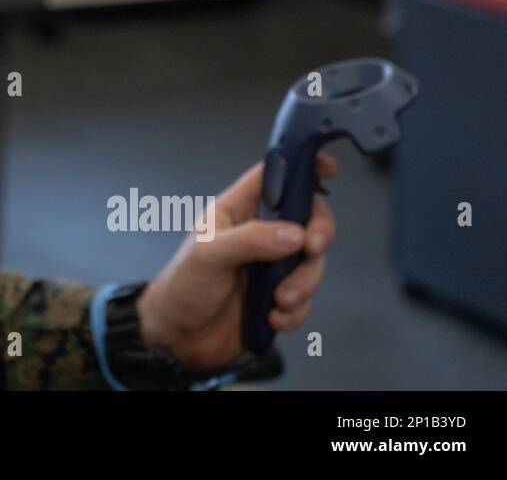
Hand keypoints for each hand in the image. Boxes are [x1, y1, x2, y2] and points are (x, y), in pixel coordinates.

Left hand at [134, 153, 337, 369]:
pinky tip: (273, 317)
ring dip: (303, 283)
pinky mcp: (279, 297)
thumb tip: (294, 234)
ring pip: (311, 263)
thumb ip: (251, 239)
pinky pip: (305, 300)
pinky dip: (295, 311)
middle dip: (318, 233)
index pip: (274, 177)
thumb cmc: (182, 286)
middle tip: (312, 249)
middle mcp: (260, 234)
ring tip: (279, 299)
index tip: (328, 168)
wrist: (178, 338)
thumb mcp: (209, 255)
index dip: (302, 167)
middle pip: (307, 218)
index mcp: (238, 210)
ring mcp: (271, 266)